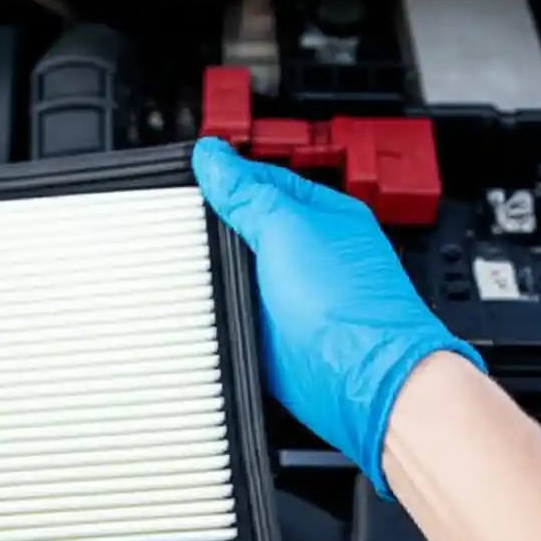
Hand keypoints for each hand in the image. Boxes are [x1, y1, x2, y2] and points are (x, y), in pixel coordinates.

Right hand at [191, 138, 482, 495]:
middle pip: (245, 227)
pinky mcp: (274, 337)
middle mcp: (308, 255)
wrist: (364, 382)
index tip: (186, 171)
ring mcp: (291, 297)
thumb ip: (245, 193)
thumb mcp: (287, 229)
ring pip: (236, 273)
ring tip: (186, 262)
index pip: (262, 179)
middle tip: (176, 219)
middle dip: (212, 226)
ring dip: (214, 273)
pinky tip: (201, 307)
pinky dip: (218, 312)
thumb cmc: (350, 307)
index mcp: (322, 216)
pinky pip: (235, 315)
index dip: (223, 175)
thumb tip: (211, 157)